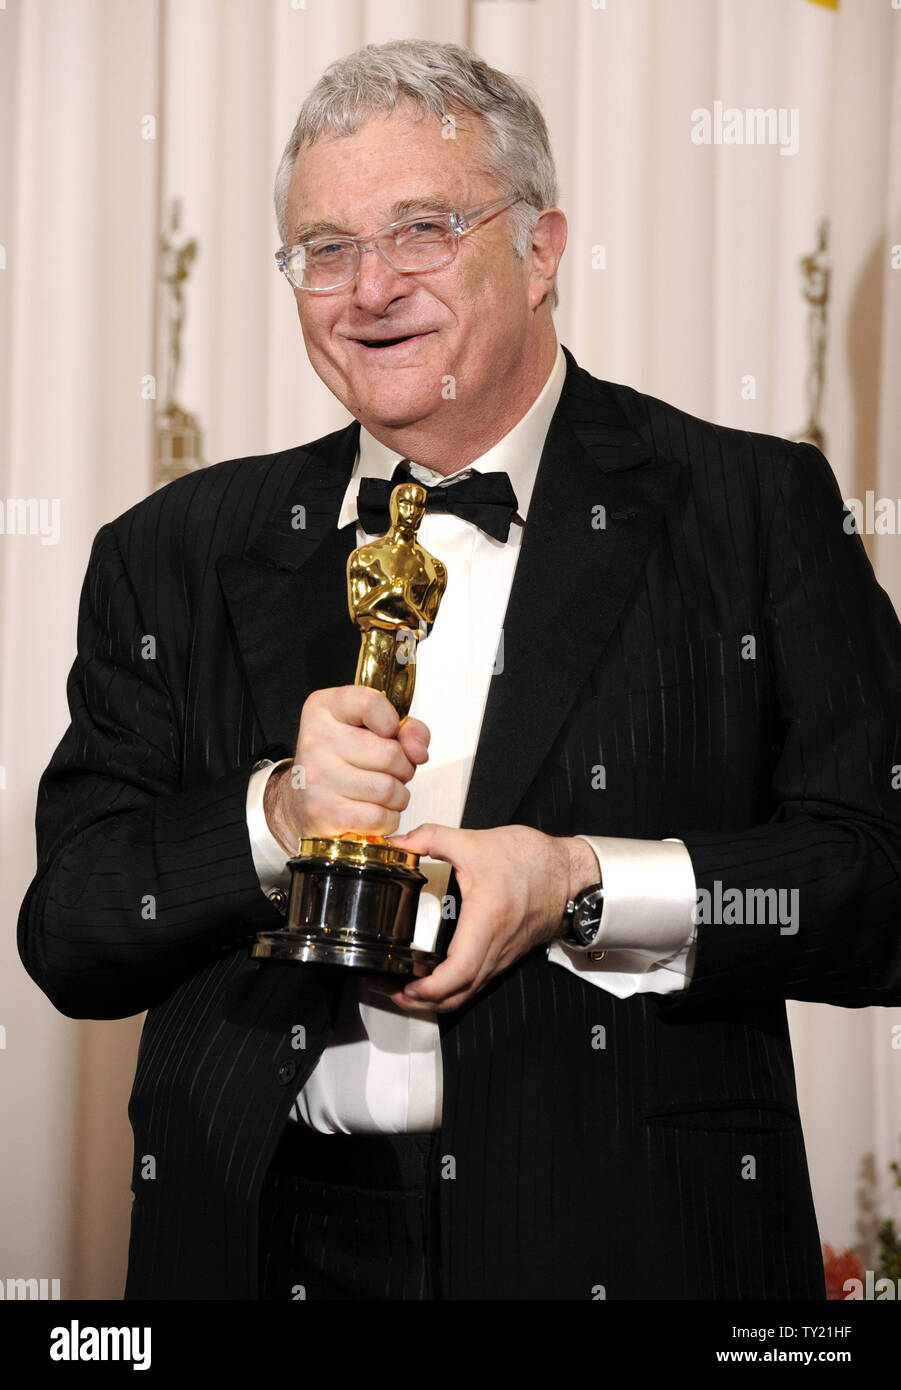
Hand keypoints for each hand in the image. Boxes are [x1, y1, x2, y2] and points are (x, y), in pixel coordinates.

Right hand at [264, 686, 429, 850]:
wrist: (301, 801)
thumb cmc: (343, 761)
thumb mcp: (371, 729)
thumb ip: (407, 729)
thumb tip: (418, 751)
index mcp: (325, 708)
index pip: (371, 704)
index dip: (393, 722)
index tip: (389, 732)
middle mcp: (316, 740)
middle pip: (390, 754)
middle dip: (403, 768)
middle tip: (389, 771)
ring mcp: (317, 778)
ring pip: (389, 789)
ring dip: (398, 796)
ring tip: (381, 793)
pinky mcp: (323, 813)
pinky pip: (379, 818)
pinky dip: (387, 819)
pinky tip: (374, 812)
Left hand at [368, 824, 599, 1012]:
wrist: (568, 873)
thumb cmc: (532, 861)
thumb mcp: (475, 841)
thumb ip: (431, 838)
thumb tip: (399, 844)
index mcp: (488, 920)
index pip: (460, 970)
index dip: (430, 987)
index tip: (405, 985)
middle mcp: (497, 946)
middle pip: (458, 993)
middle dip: (421, 1001)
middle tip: (389, 990)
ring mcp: (502, 956)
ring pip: (467, 992)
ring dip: (435, 999)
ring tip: (404, 988)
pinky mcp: (505, 956)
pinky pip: (476, 982)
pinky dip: (452, 988)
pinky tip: (432, 976)